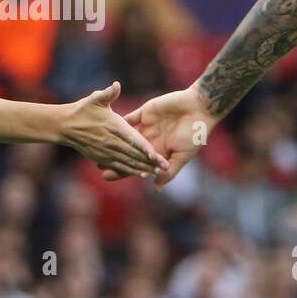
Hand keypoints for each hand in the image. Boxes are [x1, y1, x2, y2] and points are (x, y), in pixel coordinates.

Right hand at [59, 82, 169, 178]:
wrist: (64, 125)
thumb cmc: (82, 110)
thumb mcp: (95, 99)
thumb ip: (108, 94)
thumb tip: (116, 85)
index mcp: (113, 126)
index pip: (132, 138)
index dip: (144, 146)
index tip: (154, 154)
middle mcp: (110, 141)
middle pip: (133, 153)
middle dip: (148, 161)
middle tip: (163, 167)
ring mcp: (106, 151)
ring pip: (127, 161)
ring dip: (142, 167)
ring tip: (156, 173)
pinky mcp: (101, 157)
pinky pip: (118, 165)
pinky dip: (130, 170)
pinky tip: (141, 174)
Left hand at [99, 85, 215, 187]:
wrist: (200, 108)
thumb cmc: (195, 134)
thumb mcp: (183, 156)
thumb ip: (169, 172)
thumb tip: (156, 189)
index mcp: (158, 152)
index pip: (136, 164)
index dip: (122, 170)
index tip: (106, 177)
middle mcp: (150, 140)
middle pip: (127, 152)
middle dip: (113, 158)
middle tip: (96, 164)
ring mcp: (146, 127)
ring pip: (124, 136)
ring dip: (112, 140)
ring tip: (98, 146)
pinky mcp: (145, 113)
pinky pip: (128, 118)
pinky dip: (117, 121)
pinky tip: (105, 125)